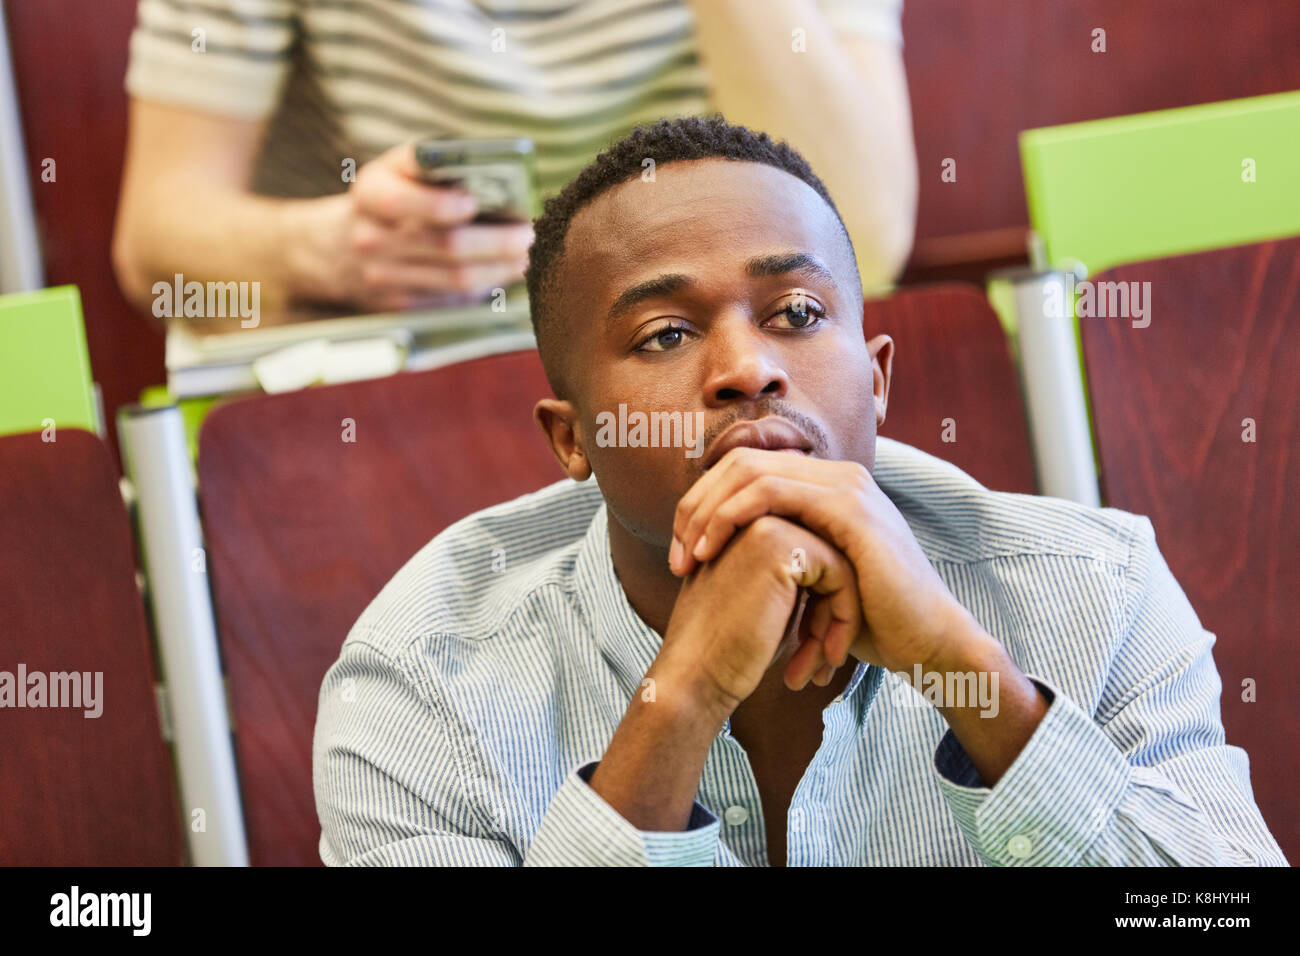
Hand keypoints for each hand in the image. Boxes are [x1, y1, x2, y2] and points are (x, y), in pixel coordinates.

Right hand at [309, 142, 533, 311]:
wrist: (334, 250)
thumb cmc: (385, 198)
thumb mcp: (394, 169)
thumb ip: (431, 164)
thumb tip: (492, 176)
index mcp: (369, 194)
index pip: (401, 202)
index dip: (440, 205)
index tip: (474, 202)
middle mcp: (372, 238)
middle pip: (445, 246)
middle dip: (496, 242)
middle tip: (529, 234)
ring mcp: (384, 278)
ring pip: (456, 280)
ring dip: (500, 268)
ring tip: (526, 254)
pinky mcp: (400, 307)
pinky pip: (452, 299)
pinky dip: (485, 286)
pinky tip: (505, 271)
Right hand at [656, 515, 863, 719]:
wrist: (693, 677)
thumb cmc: (727, 652)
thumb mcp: (764, 604)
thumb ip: (794, 581)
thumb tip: (840, 582)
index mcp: (749, 528)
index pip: (815, 559)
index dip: (821, 609)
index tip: (810, 652)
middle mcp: (755, 517)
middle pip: (829, 560)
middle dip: (832, 616)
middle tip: (821, 664)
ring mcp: (766, 524)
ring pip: (840, 567)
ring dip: (839, 623)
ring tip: (819, 669)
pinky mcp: (780, 544)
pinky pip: (841, 576)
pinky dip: (844, 620)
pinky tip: (824, 658)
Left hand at [669, 447, 974, 675]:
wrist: (926, 643)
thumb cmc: (871, 622)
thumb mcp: (814, 581)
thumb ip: (782, 556)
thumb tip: (731, 561)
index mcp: (826, 487)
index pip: (746, 471)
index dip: (703, 506)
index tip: (679, 554)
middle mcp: (836, 475)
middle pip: (741, 463)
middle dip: (696, 506)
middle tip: (674, 556)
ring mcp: (845, 485)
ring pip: (749, 472)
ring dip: (706, 513)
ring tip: (686, 558)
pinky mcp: (849, 507)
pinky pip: (770, 492)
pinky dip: (729, 518)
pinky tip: (709, 551)